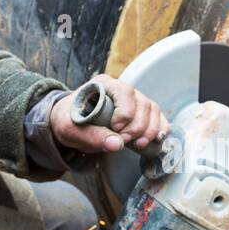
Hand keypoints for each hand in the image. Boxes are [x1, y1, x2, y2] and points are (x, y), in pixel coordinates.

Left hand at [50, 74, 167, 153]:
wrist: (70, 124)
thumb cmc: (68, 122)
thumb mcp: (71, 130)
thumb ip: (92, 136)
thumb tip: (116, 145)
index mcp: (103, 85)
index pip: (125, 92)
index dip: (125, 113)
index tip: (116, 129)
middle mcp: (121, 89)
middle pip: (142, 103)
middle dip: (137, 126)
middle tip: (124, 141)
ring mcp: (133, 100)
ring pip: (152, 110)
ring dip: (149, 130)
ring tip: (137, 145)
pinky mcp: (139, 113)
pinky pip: (157, 117)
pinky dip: (159, 129)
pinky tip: (157, 140)